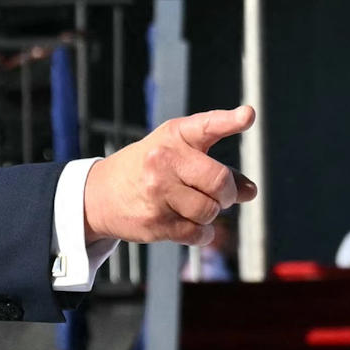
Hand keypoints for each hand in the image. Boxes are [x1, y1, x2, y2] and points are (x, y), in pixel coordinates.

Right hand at [83, 106, 255, 248]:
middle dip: (225, 194)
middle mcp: (164, 159)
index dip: (230, 121)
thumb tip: (250, 192)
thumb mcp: (178, 156)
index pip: (206, 126)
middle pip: (219, 181)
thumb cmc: (148, 170)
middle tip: (218, 196)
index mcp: (174, 136)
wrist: (99, 194)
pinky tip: (186, 224)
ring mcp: (157, 191)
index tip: (248, 115)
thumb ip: (216, 169)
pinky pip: (198, 234)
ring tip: (192, 208)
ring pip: (210, 211)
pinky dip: (201, 233)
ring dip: (209, 215)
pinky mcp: (155, 221)